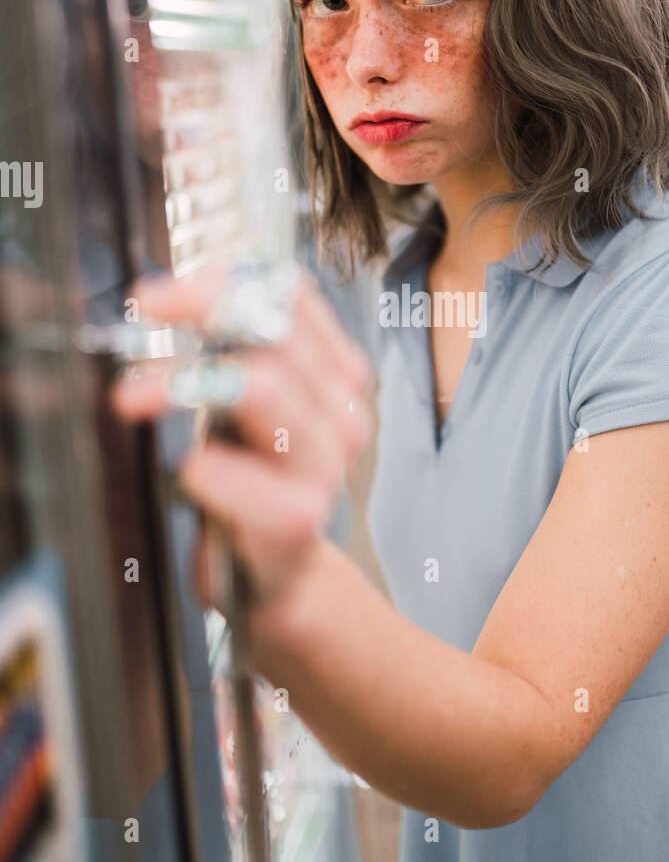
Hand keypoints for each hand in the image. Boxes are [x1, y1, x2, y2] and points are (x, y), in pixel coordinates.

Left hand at [108, 262, 373, 601]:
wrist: (274, 578)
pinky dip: (203, 466)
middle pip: (274, 334)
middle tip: (136, 330)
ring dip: (184, 383)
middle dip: (198, 319)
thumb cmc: (251, 486)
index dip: (222, 283)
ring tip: (132, 397)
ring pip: (263, 386)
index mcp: (336, 377)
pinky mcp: (298, 517)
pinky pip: (240, 472)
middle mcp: (343, 414)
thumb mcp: (241, 407)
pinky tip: (187, 473)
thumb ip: (229, 353)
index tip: (158, 295)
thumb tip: (167, 294)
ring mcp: (326, 466)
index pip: (291, 298)